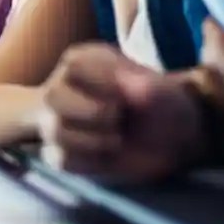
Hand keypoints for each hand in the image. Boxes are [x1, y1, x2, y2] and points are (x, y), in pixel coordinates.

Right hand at [38, 44, 204, 181]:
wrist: (169, 143)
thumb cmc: (162, 107)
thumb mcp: (165, 93)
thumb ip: (147, 86)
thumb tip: (126, 86)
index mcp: (83, 62)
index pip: (74, 66)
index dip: (102, 83)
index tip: (127, 94)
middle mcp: (62, 87)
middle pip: (54, 97)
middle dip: (93, 113)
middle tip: (119, 118)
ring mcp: (56, 119)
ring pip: (55, 130)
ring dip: (93, 140)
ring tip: (117, 139)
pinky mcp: (60, 151)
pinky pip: (60, 158)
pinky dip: (88, 161)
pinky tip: (105, 156)